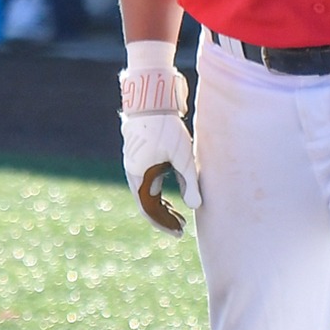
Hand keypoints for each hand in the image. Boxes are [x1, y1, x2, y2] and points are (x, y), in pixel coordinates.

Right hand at [120, 64, 199, 236]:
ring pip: (148, 191)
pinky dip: (160, 188)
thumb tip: (195, 206)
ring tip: (179, 213)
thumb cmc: (166, 126)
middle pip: (147, 202)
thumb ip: (189, 181)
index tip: (179, 233)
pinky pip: (149, 178)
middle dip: (164, 217)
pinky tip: (174, 188)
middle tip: (182, 227)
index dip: (164, 223)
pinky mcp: (142, 152)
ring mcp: (136, 162)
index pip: (149, 209)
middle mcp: (133, 171)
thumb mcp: (182, 156)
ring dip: (162, 203)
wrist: (151, 96)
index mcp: (138, 175)